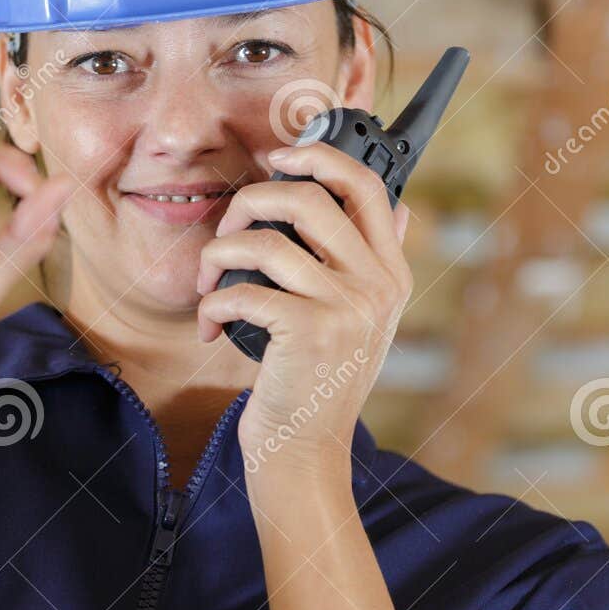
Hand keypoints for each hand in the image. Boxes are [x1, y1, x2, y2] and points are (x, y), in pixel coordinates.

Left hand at [195, 144, 410, 475]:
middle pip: (308, 198)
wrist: (305, 452)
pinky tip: (210, 326)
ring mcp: (345, 309)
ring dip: (218, 256)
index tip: (279, 158)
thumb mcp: (363, 323)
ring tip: (208, 284)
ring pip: (265, 241)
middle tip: (227, 232)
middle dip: (250, 203)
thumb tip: (400, 208)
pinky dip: (212, 303)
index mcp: (391, 276)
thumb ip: (376, 264)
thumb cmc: (318, 384)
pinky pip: (243, 289)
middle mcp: (376, 287)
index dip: (320, 156)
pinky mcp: (307, 332)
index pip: (368, 186)